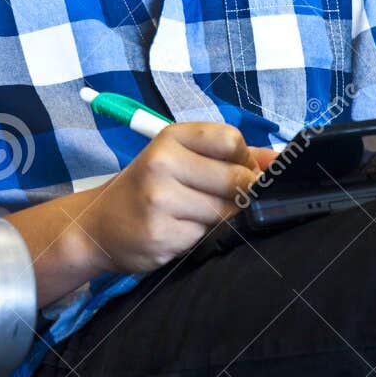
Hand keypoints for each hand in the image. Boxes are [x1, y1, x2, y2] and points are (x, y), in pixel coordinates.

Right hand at [77, 123, 269, 272]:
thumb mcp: (180, 160)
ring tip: (192, 216)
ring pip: (225, 213)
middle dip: (239, 195)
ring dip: (220, 220)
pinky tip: (178, 232)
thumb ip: (230, 157)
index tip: (235, 172)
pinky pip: (206, 238)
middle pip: (236, 180)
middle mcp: (163, 163)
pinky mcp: (162, 235)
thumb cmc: (146, 188)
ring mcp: (160, 200)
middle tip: (220, 200)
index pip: (232, 141)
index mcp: (170, 138)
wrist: (97, 226)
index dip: (243, 161)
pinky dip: (200, 238)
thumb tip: (279, 161)